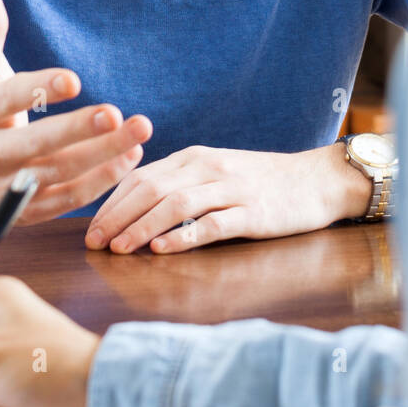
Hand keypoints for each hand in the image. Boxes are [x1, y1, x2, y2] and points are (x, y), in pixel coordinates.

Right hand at [0, 0, 152, 220]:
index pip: (10, 100)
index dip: (41, 89)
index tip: (74, 79)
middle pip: (38, 144)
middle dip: (78, 131)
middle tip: (115, 113)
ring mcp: (11, 186)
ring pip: (61, 173)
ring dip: (103, 155)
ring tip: (138, 131)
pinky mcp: (29, 210)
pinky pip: (69, 199)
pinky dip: (101, 182)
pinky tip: (130, 157)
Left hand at [84, 144, 351, 253]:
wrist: (316, 180)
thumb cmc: (262, 182)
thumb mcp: (216, 173)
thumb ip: (181, 184)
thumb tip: (136, 210)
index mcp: (194, 158)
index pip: (141, 177)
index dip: (111, 203)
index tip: (90, 229)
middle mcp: (208, 167)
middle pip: (151, 189)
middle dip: (117, 216)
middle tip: (94, 243)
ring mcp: (231, 189)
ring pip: (176, 204)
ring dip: (142, 226)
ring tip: (119, 249)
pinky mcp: (253, 213)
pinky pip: (212, 223)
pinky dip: (183, 236)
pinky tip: (162, 249)